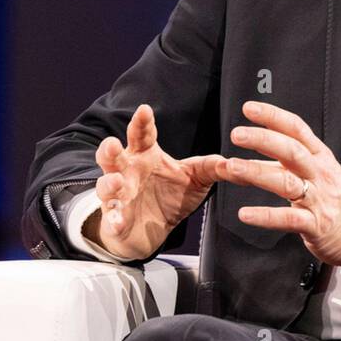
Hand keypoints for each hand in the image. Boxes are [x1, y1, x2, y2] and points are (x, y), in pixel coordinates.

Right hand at [88, 103, 226, 259]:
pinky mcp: (115, 219)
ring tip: (117, 182)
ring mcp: (118, 195)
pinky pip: (113, 219)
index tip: (144, 109)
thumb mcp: (195, 178)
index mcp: (146, 155)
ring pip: (106, 185)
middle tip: (113, 143)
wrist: (150, 231)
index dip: (141, 122)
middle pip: (112, 156)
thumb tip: (233, 162)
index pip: (142, 134)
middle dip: (109, 149)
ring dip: (110, 183)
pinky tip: (119, 222)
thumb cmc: (168, 196)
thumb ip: (213, 167)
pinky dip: (115, 220)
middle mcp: (127, 172)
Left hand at [216, 101, 340, 270]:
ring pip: (286, 182)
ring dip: (257, 173)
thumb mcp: (317, 172)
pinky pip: (288, 219)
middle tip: (238, 134)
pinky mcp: (316, 224)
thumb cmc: (338, 199)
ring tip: (233, 168)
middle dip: (263, 139)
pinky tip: (245, 214)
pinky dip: (265, 216)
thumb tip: (244, 155)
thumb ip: (282, 164)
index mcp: (319, 157)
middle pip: (291, 150)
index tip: (250, 109)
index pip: (297, 129)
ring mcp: (318, 199)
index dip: (273, 116)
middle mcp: (319, 174)